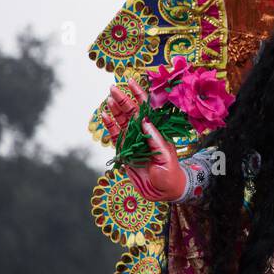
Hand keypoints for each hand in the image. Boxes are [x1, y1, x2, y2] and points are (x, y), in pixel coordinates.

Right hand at [101, 79, 186, 202]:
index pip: (147, 108)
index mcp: (156, 130)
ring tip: (108, 99)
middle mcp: (144, 132)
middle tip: (113, 88)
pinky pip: (115, 136)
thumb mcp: (165, 156)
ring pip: (122, 121)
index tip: (131, 81)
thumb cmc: (170, 173)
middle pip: (131, 112)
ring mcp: (133, 141)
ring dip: (115, 110)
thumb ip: (155, 139)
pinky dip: (109, 126)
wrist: (163, 191)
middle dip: (123, 99)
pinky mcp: (125, 151)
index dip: (139, 94)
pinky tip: (104, 116)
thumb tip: (144, 120)